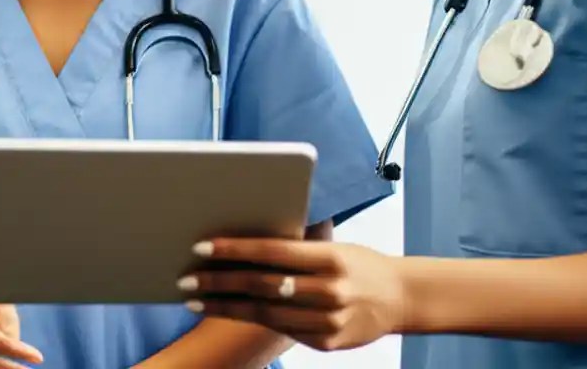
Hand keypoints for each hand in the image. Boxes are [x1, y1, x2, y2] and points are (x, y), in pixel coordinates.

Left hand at [179, 239, 403, 351]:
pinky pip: (282, 330)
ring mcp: (329, 321)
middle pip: (263, 286)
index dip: (235, 250)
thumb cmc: (358, 262)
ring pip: (265, 313)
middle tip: (185, 278)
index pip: (273, 251)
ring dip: (225, 307)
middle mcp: (330, 290)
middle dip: (219, 282)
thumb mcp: (334, 245)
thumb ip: (297, 247)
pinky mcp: (326, 343)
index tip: (201, 248)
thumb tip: (244, 241)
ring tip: (195, 300)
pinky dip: (251, 320)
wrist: (401, 298)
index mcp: (330, 258)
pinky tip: (228, 312)